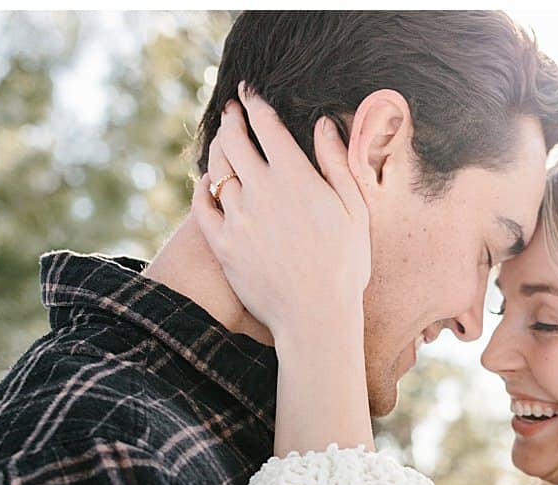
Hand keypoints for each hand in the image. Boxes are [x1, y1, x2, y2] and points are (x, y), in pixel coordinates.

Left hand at [193, 83, 368, 347]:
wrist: (316, 317)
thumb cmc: (345, 267)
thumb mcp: (355, 211)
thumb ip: (336, 163)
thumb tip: (324, 124)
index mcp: (295, 177)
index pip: (266, 125)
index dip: (255, 104)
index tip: (249, 93)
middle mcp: (261, 190)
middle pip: (234, 140)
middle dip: (231, 120)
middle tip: (231, 112)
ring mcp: (238, 216)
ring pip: (217, 169)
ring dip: (218, 151)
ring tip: (222, 144)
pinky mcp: (222, 243)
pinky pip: (202, 206)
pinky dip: (202, 189)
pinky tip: (207, 184)